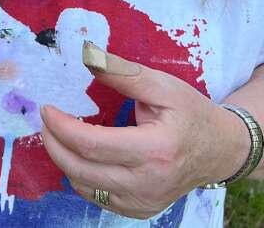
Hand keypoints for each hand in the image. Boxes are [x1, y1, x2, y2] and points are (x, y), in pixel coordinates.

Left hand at [40, 43, 250, 218]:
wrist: (219, 149)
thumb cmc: (190, 112)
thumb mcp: (162, 85)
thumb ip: (122, 73)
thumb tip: (88, 55)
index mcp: (154, 150)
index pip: (93, 145)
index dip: (62, 127)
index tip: (47, 109)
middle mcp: (148, 183)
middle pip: (82, 170)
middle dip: (54, 144)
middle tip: (46, 121)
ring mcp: (144, 202)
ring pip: (86, 187)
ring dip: (64, 160)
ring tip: (59, 133)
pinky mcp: (141, 209)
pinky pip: (98, 198)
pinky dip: (82, 176)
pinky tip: (81, 154)